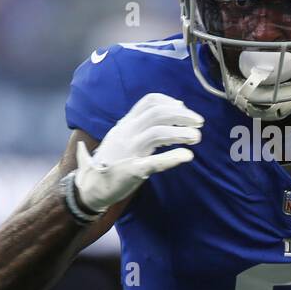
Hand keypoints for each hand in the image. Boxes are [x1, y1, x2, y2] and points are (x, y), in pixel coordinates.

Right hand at [74, 93, 202, 210]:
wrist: (90, 188)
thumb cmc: (110, 162)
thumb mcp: (121, 137)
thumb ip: (141, 126)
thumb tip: (170, 111)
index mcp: (125, 124)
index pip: (149, 101)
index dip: (170, 102)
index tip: (184, 109)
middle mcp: (126, 133)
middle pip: (157, 114)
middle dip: (182, 115)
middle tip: (199, 122)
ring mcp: (129, 151)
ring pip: (157, 132)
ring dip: (180, 133)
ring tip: (196, 137)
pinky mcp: (132, 170)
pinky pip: (154, 162)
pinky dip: (172, 157)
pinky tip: (186, 155)